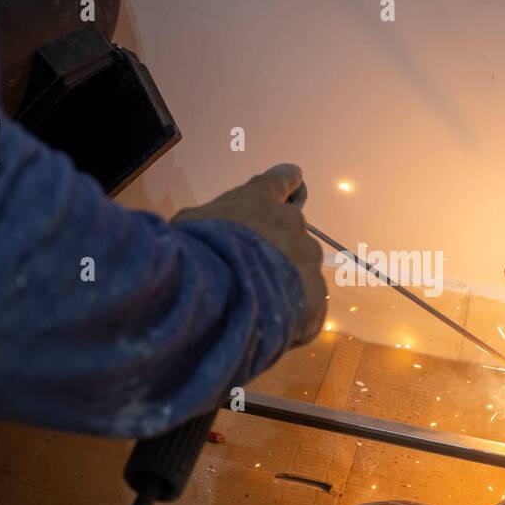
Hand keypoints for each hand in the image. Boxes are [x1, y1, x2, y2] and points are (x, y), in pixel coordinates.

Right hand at [173, 164, 326, 343]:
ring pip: (299, 272)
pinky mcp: (315, 296)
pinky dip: (288, 317)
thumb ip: (207, 223)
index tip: (296, 177)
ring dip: (281, 285)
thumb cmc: (197, 250)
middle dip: (272, 252)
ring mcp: (306, 259)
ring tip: (254, 307)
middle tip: (246, 275)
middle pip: (288, 234)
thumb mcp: (189, 225)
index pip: (278, 181)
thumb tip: (205, 232)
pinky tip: (264, 327)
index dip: (286, 181)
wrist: (219, 292)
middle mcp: (290, 223)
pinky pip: (305, 307)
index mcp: (258, 200)